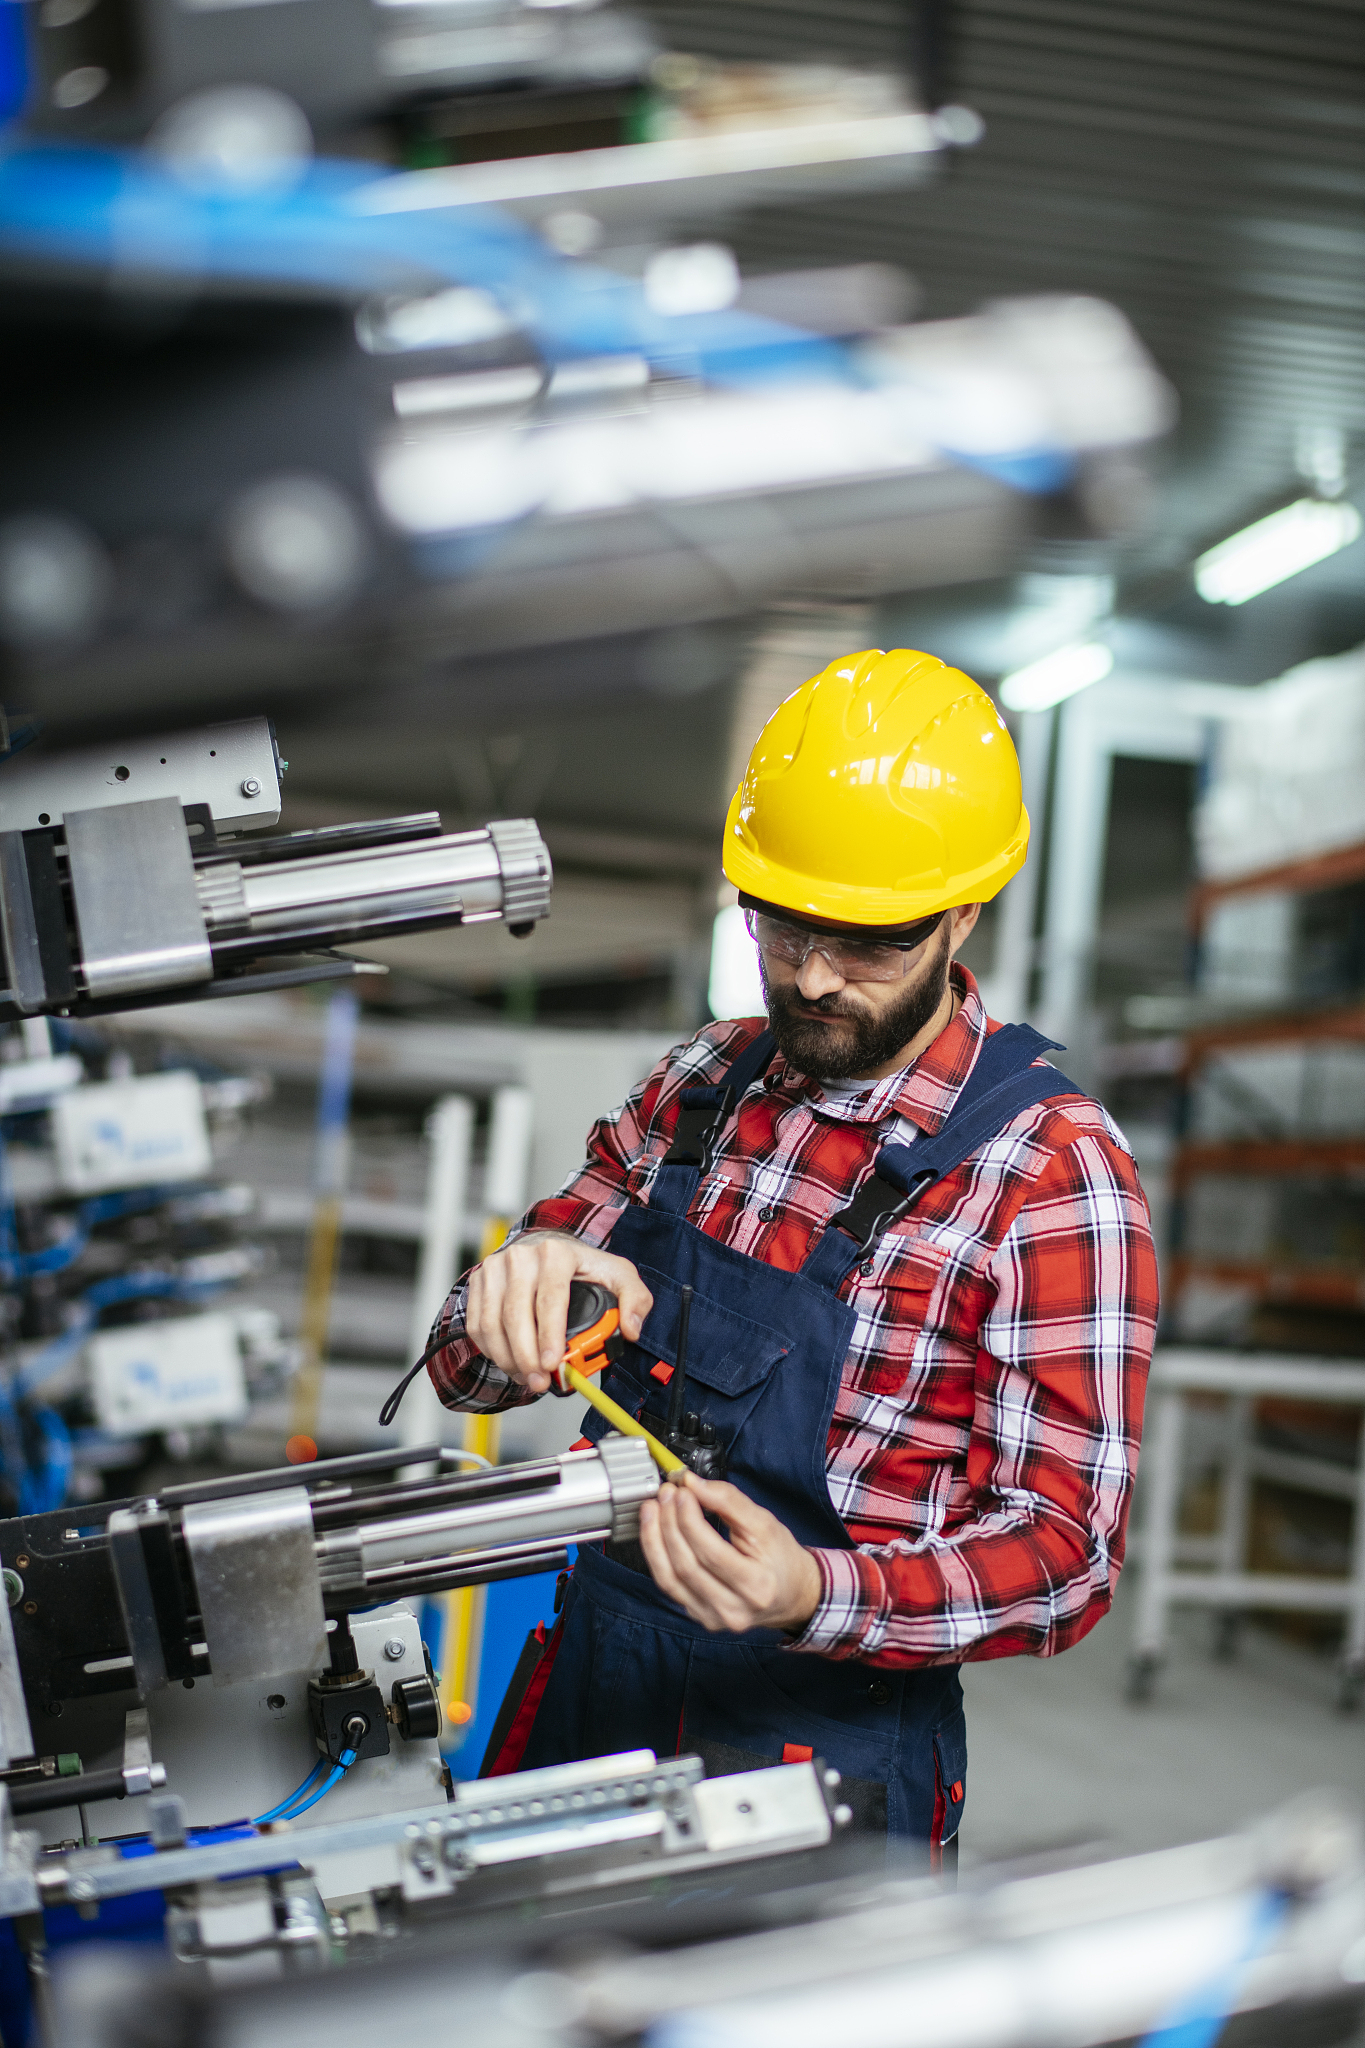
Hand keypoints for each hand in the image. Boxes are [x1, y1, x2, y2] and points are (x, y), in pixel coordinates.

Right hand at [465, 1230, 652, 1394]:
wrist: (547, 1248)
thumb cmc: (582, 1266)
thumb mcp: (619, 1275)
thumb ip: (635, 1300)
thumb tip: (631, 1329)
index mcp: (556, 1252)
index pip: (550, 1297)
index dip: (550, 1334)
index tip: (553, 1363)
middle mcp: (521, 1257)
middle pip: (515, 1314)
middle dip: (527, 1356)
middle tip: (541, 1382)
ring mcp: (495, 1269)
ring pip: (492, 1323)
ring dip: (508, 1359)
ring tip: (528, 1379)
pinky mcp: (479, 1284)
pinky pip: (478, 1325)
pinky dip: (492, 1351)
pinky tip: (511, 1363)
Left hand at [638, 1472, 821, 1634]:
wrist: (791, 1594)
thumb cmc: (781, 1559)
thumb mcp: (765, 1523)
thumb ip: (729, 1501)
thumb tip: (694, 1484)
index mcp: (756, 1586)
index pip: (711, 1552)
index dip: (689, 1518)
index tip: (682, 1491)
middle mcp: (733, 1609)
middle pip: (686, 1565)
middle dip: (669, 1523)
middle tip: (666, 1494)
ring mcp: (713, 1617)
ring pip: (669, 1578)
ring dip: (654, 1539)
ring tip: (652, 1509)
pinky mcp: (698, 1615)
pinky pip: (668, 1585)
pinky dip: (656, 1556)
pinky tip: (654, 1532)